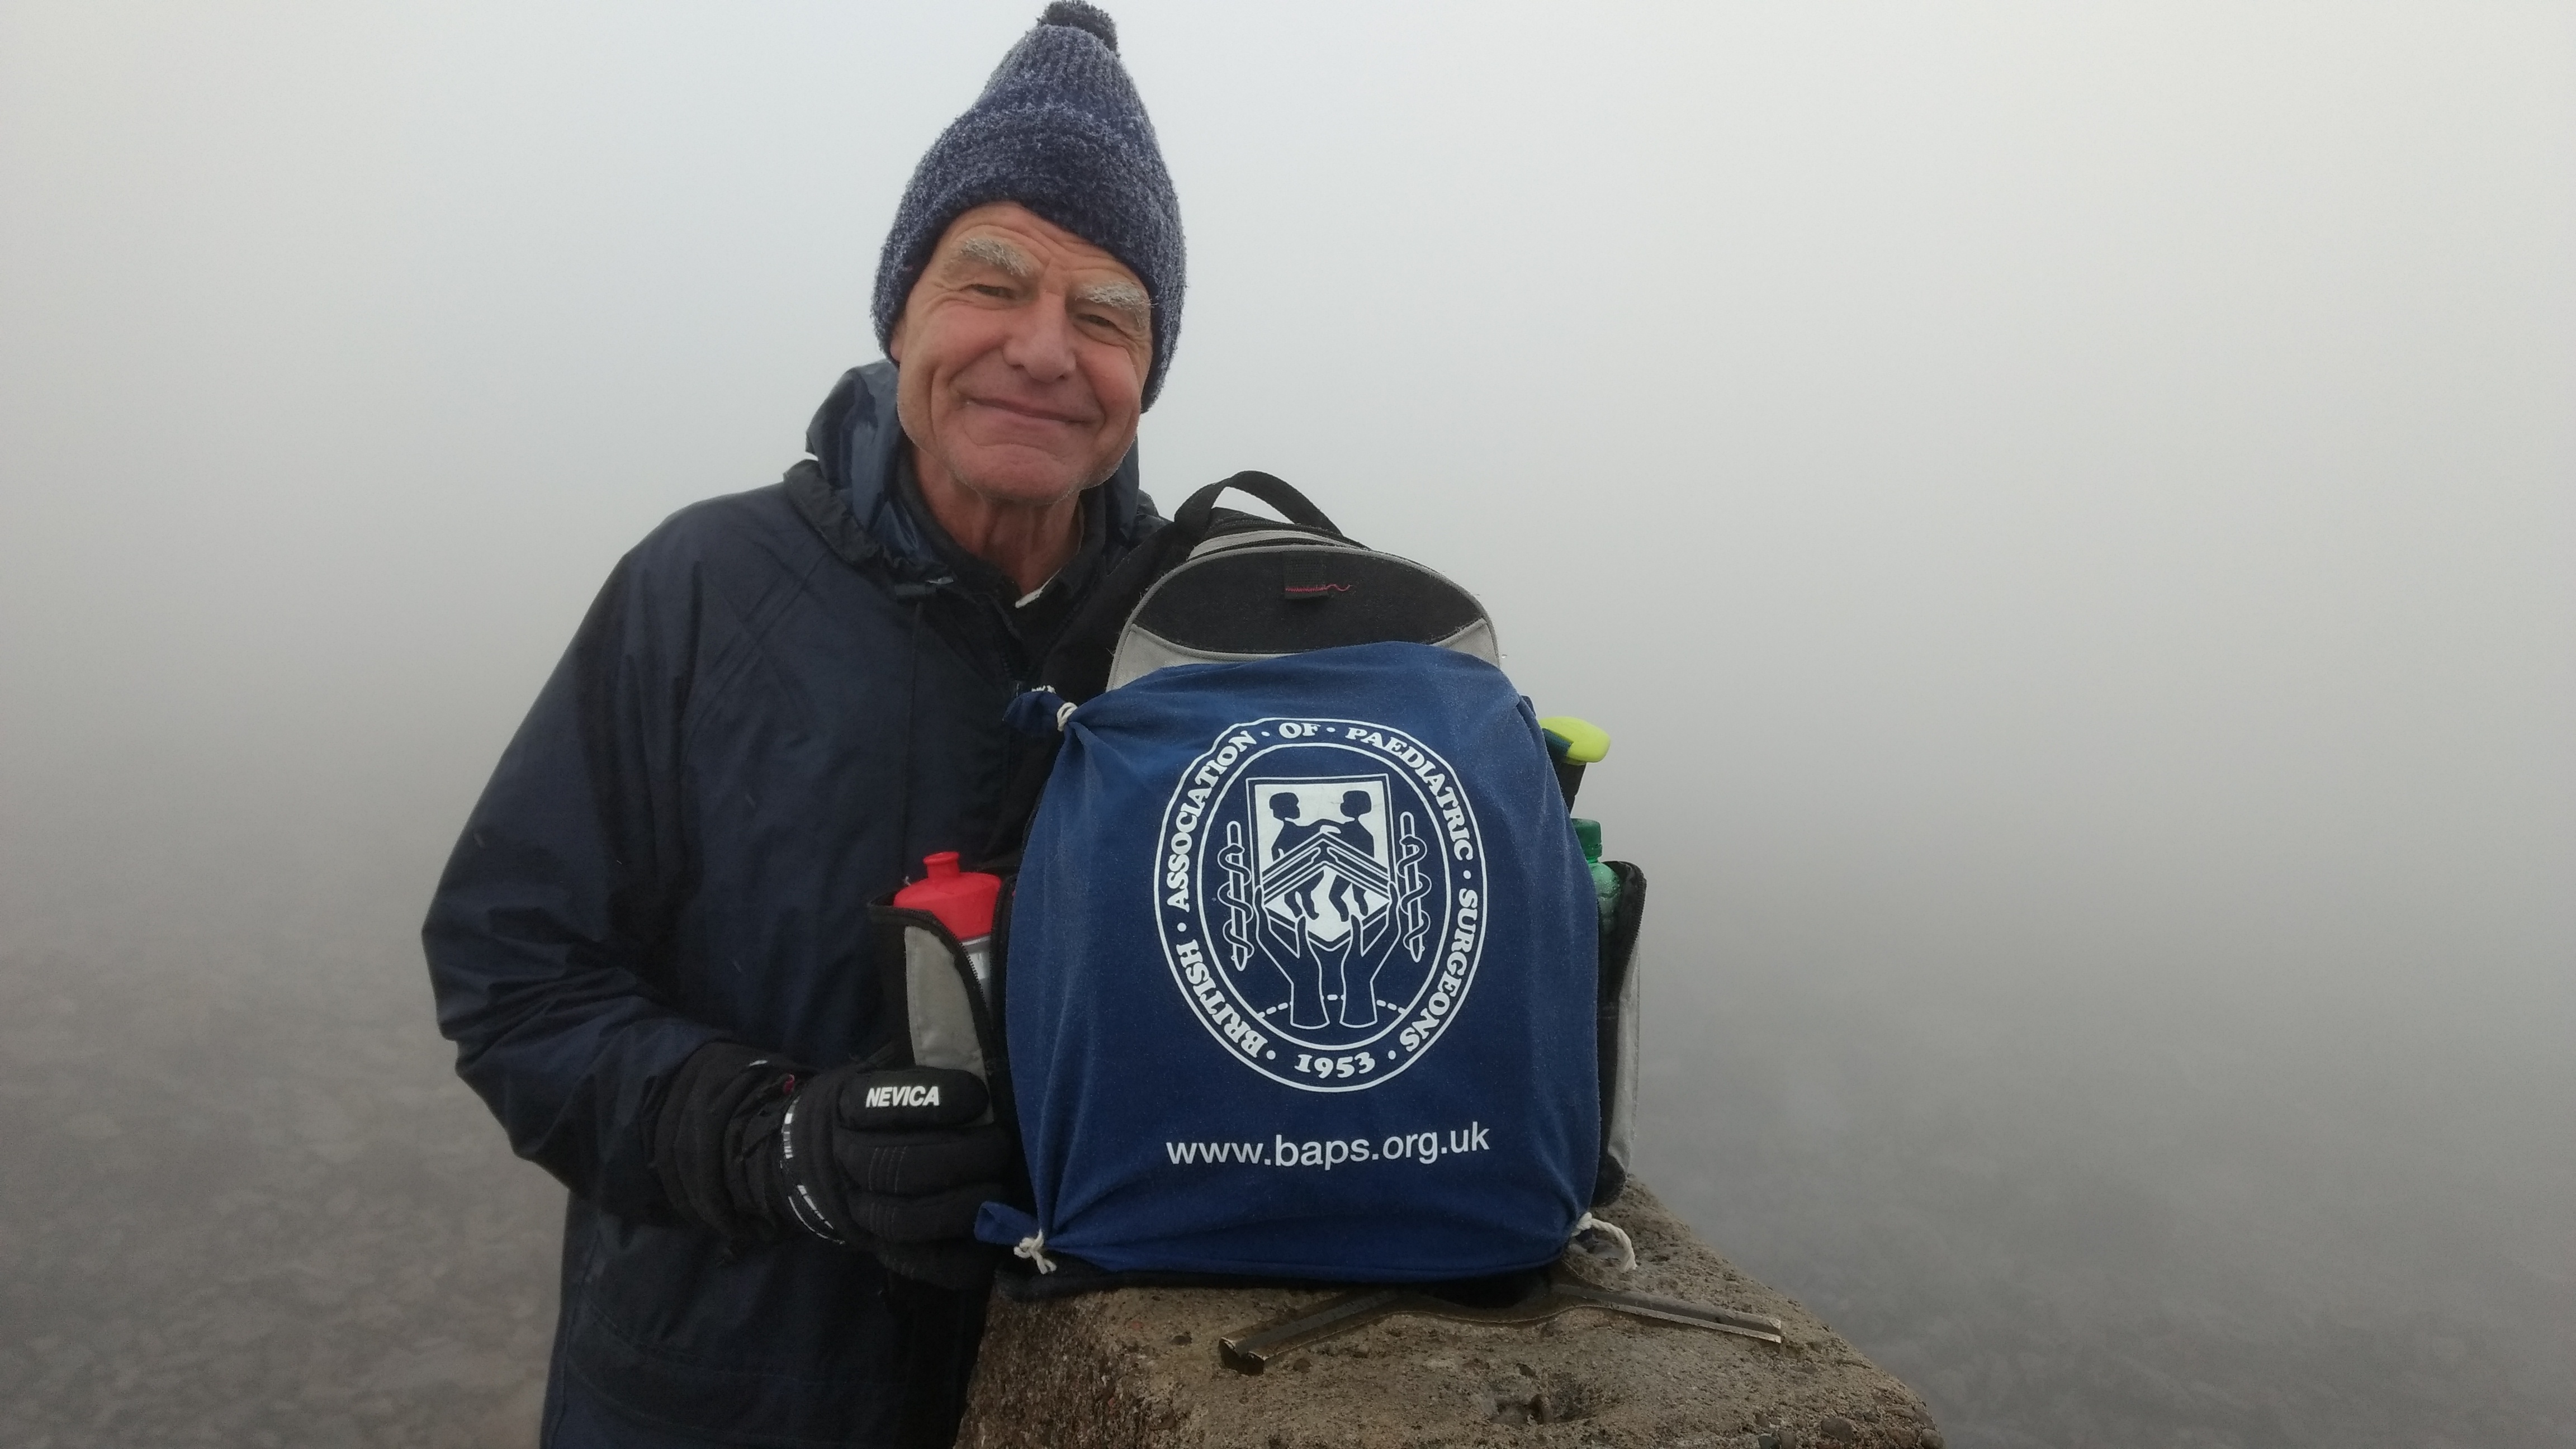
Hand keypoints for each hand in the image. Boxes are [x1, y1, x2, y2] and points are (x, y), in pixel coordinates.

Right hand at [773, 1062, 1012, 1255]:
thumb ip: (919, 1062)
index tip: (978, 1096)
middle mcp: (846, 1162)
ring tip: (1000, 1189)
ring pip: (906, 1219)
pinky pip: (920, 1265)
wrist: (811, 1159)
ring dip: (964, 1207)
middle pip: (900, 1167)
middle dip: (963, 1158)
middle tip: (1000, 1146)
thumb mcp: (879, 1072)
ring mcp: (859, 1212)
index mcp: (846, 1108)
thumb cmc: (869, 1107)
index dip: (938, 1101)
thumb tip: (983, 1041)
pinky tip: (992, 1241)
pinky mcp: (879, 1250)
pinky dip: (961, 1258)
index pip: (885, 1104)